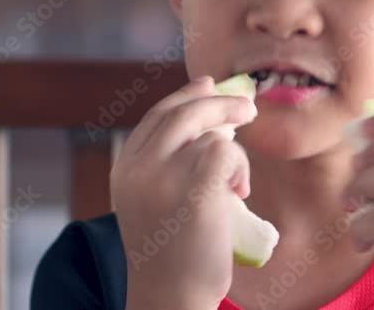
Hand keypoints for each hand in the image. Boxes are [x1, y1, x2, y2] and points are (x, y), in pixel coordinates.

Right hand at [111, 76, 256, 309]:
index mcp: (125, 168)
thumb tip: (205, 115)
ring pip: (210, 134)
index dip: (186, 96)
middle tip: (247, 107)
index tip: (208, 85)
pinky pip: (225, 151)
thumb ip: (168, 162)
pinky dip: (239, 166)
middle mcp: (139, 167)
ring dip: (234, 152)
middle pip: (182, 112)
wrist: (169, 298)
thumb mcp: (155, 200)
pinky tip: (240, 191)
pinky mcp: (194, 189)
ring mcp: (164, 177)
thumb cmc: (171, 254)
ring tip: (237, 183)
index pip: (157, 115)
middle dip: (218, 102)